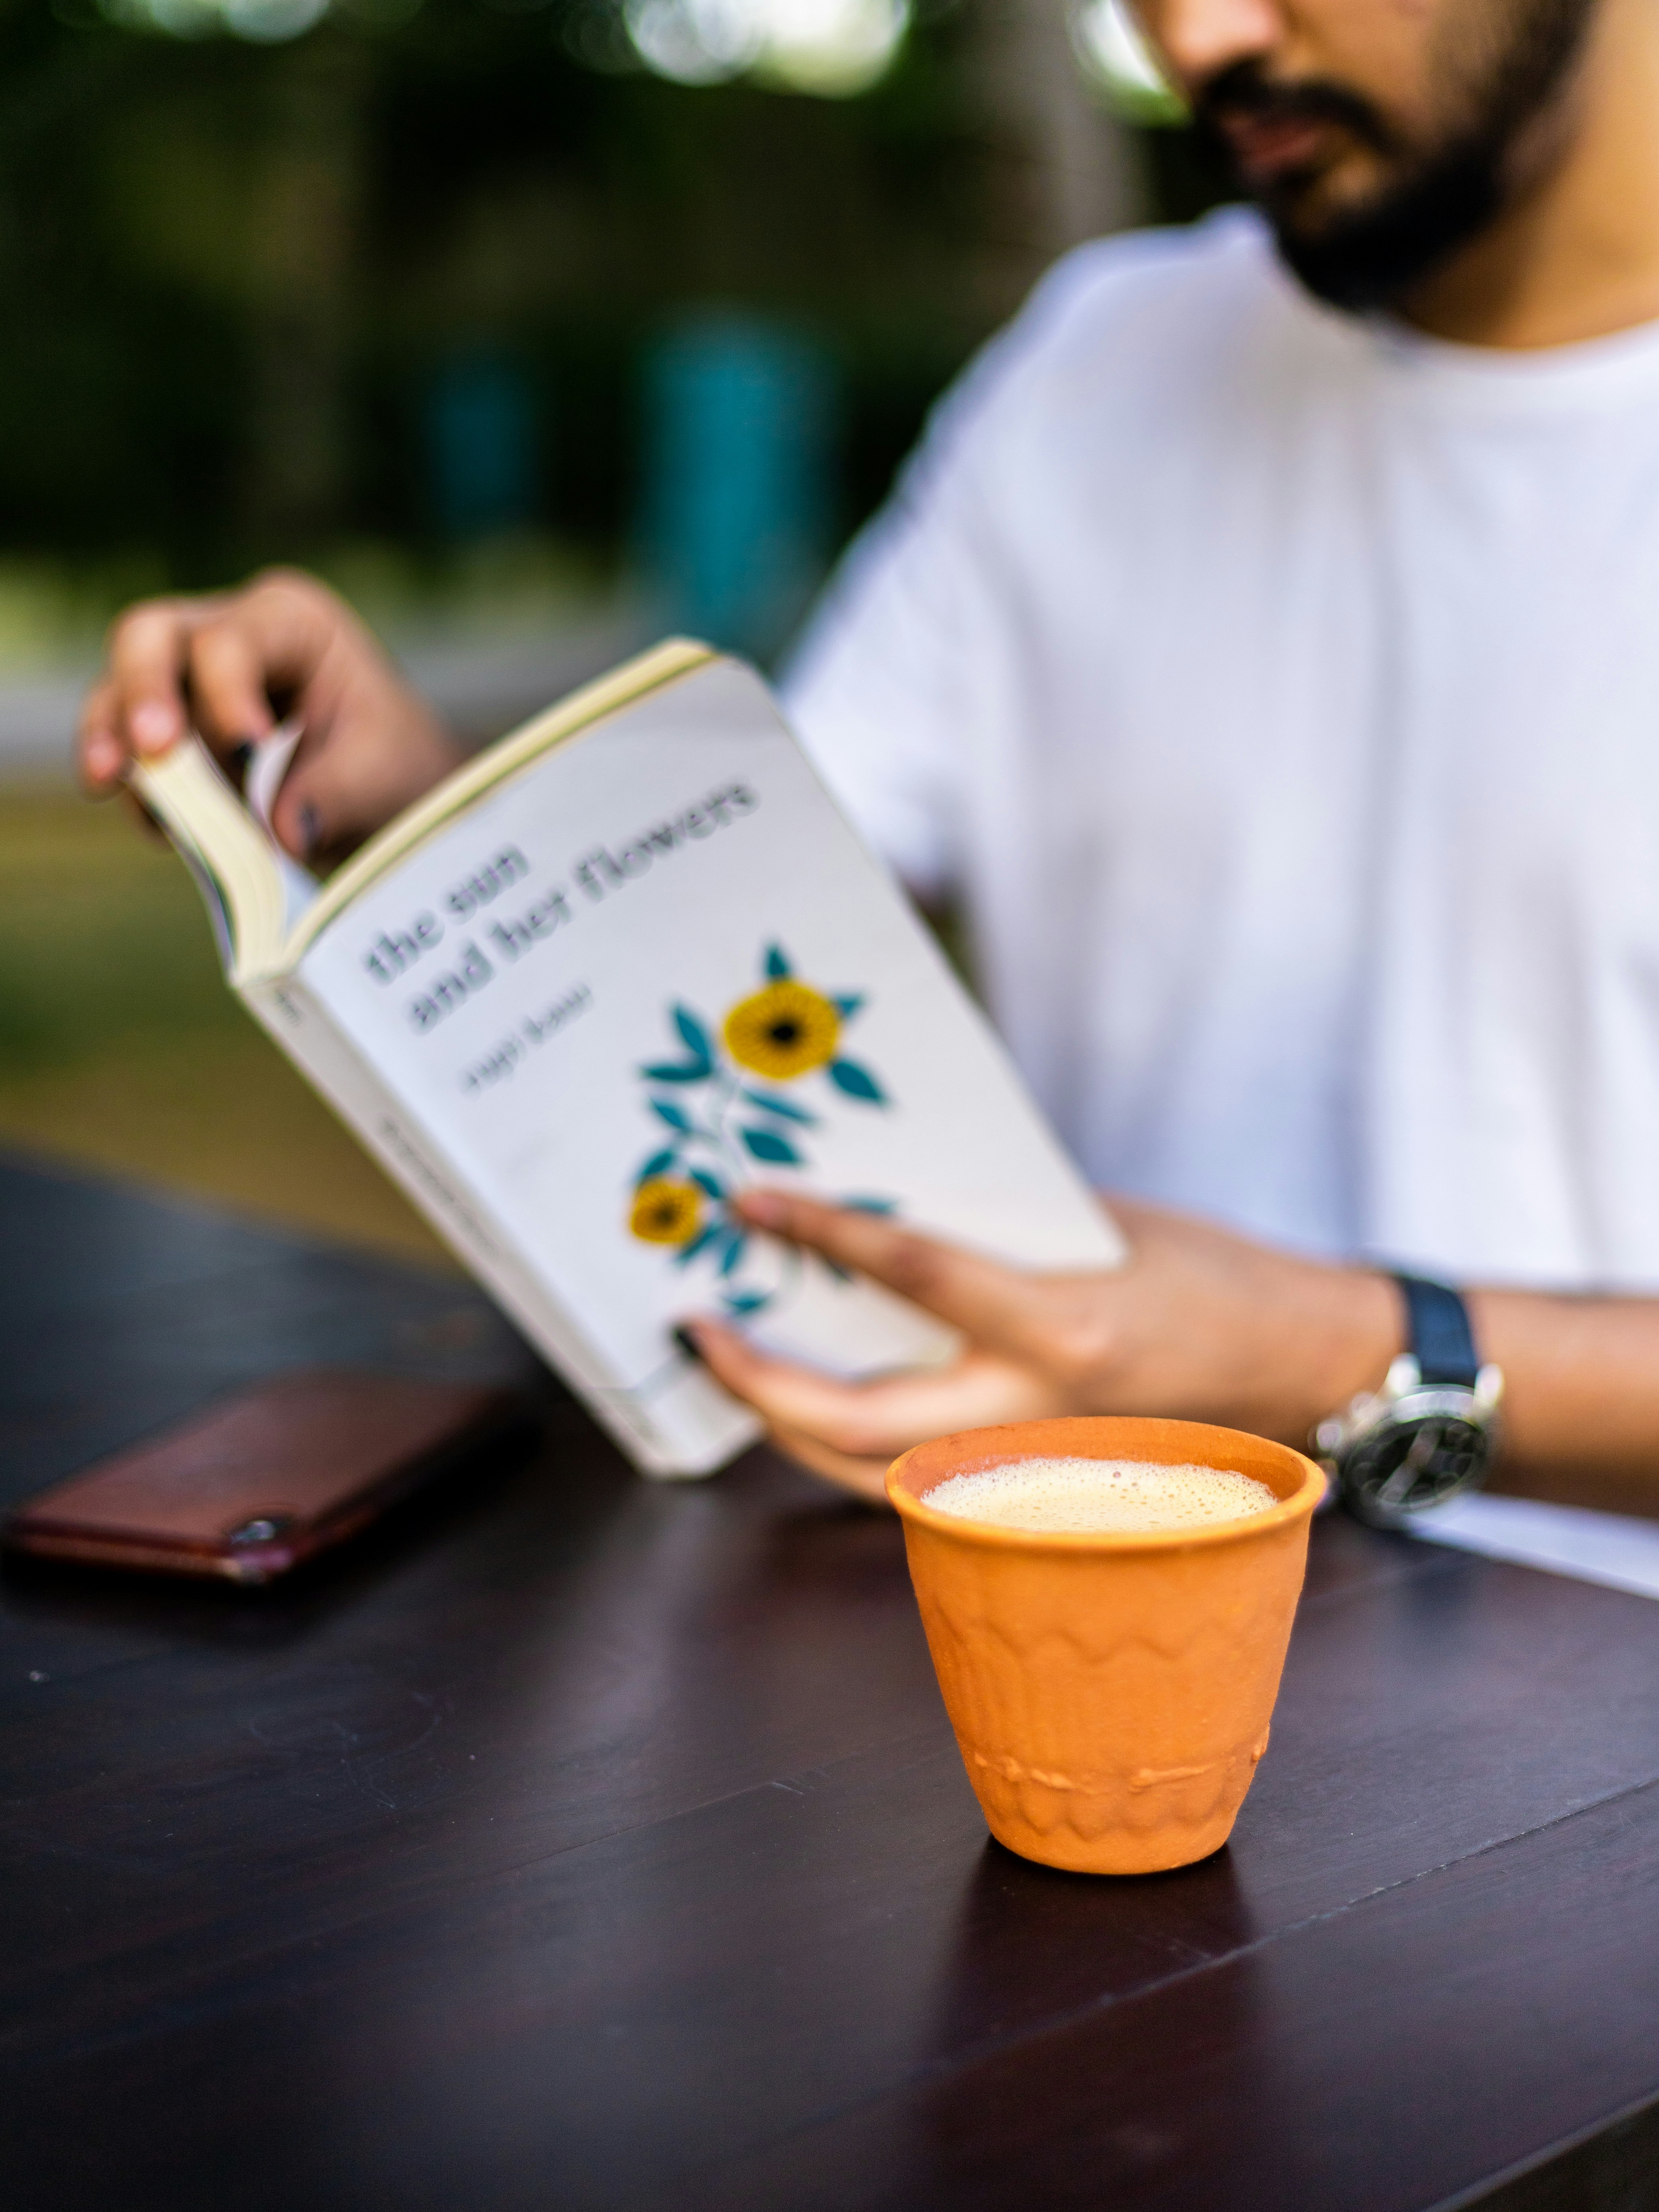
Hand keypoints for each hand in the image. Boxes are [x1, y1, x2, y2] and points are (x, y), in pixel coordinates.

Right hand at [76, 568, 461, 866]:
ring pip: (120, 688)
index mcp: (292, 622)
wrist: (386, 798)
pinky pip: (125, 749)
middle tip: (152, 749)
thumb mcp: (384, 776)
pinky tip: (158, 826)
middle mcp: (227, 631)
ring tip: (109, 783)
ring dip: (112, 737)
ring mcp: (186, 680)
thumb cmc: (392, 766)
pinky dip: (134, 787)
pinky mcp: (169, 734)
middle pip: (152, 636)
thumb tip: (282, 832)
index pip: (233, 642)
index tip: (250, 750)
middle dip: (144, 691)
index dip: (228, 694)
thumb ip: (335, 796)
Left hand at [683, 1190, 1399, 1501]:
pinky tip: (810, 1408)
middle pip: (854, 1421)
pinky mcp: (1028, 1487)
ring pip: (868, 1474)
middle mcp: (1032, 1412)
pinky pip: (913, 1480)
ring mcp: (1027, 1464)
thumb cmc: (1201, 1270)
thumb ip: (990, 1227)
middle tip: (700, 1329)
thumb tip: (876, 1213)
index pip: (910, 1272)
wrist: (1292, 1361)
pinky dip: (849, 1451)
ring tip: (734, 1370)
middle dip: (759, 1382)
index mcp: (1057, 1326)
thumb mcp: (1094, 1220)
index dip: (822, 1231)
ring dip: (786, 1428)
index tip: (754, 1203)